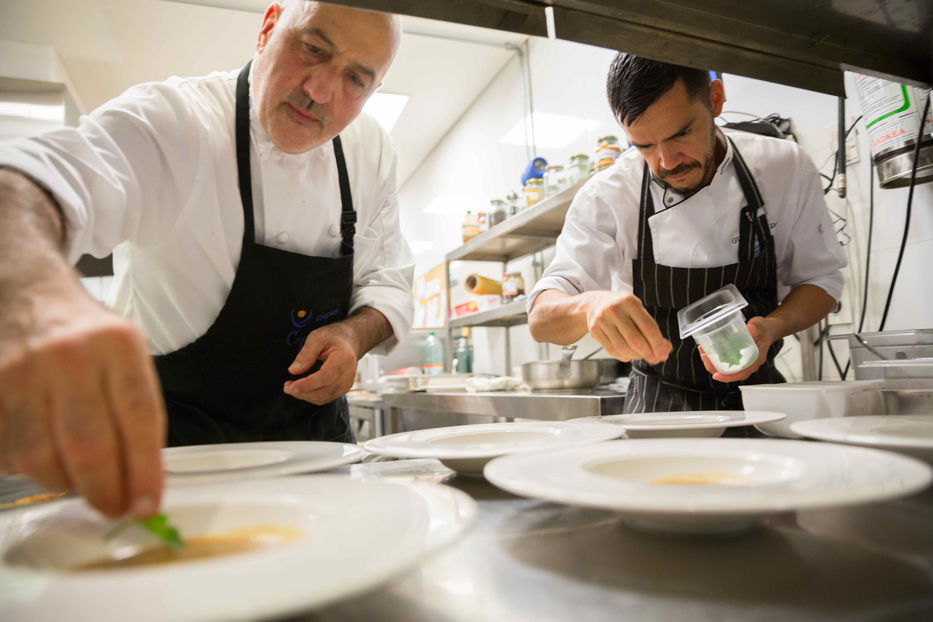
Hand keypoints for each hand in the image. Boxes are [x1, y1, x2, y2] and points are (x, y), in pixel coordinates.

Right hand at [0, 299, 164, 518]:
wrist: (28, 296)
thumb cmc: (88, 337)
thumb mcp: (128, 356)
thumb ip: (136, 411)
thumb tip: (142, 481)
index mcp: (118, 346)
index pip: (139, 419)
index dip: (145, 471)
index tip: (148, 506)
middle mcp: (70, 356)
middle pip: (88, 445)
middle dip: (104, 490)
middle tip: (113, 507)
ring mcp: (21, 372)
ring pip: (41, 457)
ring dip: (64, 483)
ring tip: (79, 481)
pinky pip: (8, 451)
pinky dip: (28, 469)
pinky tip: (45, 459)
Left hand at [283, 321, 358, 404]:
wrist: (350, 341)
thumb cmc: (334, 337)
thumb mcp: (317, 337)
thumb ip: (306, 353)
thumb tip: (293, 370)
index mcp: (344, 358)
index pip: (326, 377)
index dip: (307, 384)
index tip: (291, 386)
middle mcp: (348, 373)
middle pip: (325, 391)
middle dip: (303, 392)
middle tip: (287, 387)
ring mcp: (347, 383)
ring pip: (324, 397)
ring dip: (306, 396)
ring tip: (292, 387)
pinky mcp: (343, 388)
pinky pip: (326, 397)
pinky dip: (312, 396)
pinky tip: (303, 388)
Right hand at [584, 291, 671, 364]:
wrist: (594, 303)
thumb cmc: (620, 307)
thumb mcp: (636, 309)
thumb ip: (650, 327)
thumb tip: (664, 348)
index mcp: (629, 302)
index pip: (648, 327)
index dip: (658, 344)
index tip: (663, 353)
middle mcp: (614, 310)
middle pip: (635, 340)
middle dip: (648, 353)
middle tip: (655, 358)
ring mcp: (603, 321)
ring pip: (623, 348)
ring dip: (636, 356)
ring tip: (642, 355)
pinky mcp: (595, 331)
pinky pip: (612, 351)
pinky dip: (624, 356)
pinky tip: (629, 354)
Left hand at [699, 316, 773, 382]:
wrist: (767, 329)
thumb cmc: (764, 330)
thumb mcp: (761, 326)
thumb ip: (756, 328)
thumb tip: (750, 330)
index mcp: (756, 360)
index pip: (742, 373)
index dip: (728, 377)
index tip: (716, 375)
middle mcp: (748, 363)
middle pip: (729, 372)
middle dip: (714, 367)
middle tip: (704, 356)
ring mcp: (741, 361)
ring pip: (724, 367)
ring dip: (712, 362)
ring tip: (703, 351)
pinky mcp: (736, 356)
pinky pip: (724, 361)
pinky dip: (714, 357)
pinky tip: (708, 349)